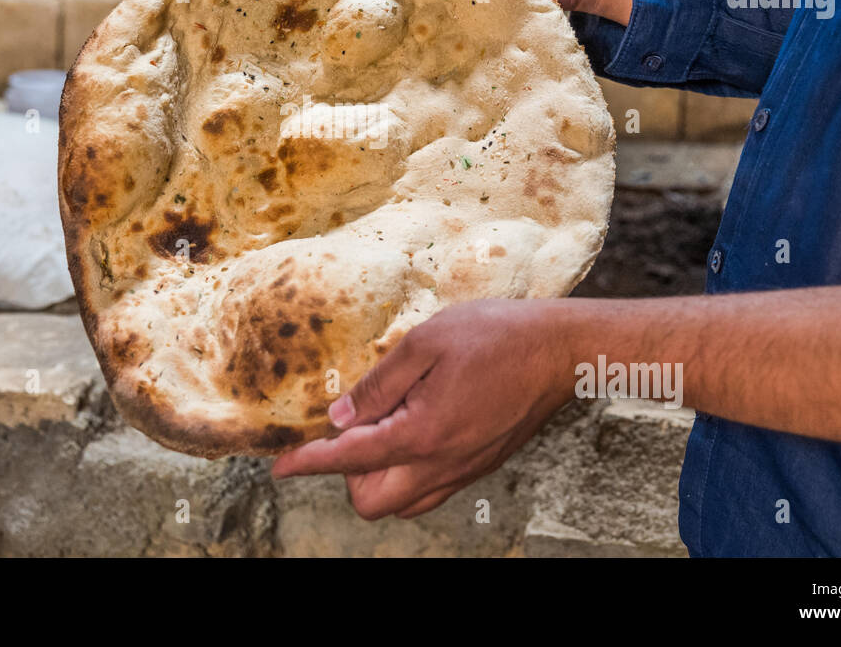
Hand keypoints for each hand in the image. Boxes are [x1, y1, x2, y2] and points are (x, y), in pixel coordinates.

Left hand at [271, 298, 580, 518]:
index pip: (349, 459)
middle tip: (350, 429)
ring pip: (402, 504)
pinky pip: (430, 491)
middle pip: (371, 502)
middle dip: (347, 475)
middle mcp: (442, 462)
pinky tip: (413, 432)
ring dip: (378, 477)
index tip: (280, 465)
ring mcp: (464, 469)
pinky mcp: (480, 466)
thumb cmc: (497, 336)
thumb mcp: (425, 342)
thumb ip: (379, 383)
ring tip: (383, 428)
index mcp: (422, 432)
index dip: (308, 462)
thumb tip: (340, 414)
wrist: (559, 350)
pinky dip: (408, 474)